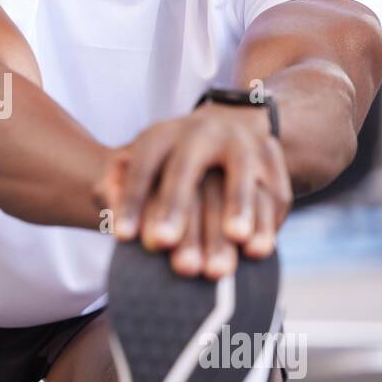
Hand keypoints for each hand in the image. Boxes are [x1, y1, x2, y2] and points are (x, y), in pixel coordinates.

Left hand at [94, 105, 291, 273]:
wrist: (221, 137)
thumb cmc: (167, 168)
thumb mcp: (138, 168)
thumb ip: (115, 186)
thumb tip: (108, 202)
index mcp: (164, 134)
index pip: (142, 166)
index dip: (131, 201)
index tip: (122, 237)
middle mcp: (204, 131)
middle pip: (187, 168)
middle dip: (176, 207)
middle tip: (165, 244)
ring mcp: (243, 143)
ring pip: (240, 176)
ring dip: (238, 210)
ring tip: (234, 241)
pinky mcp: (272, 160)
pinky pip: (273, 190)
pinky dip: (268, 220)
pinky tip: (258, 250)